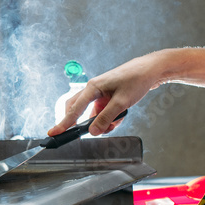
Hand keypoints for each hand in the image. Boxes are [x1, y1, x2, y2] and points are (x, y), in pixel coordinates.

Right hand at [48, 52, 168, 136]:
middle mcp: (93, 90)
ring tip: (114, 123)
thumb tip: (92, 131)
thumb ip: (106, 118)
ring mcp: (100, 94)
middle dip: (82, 123)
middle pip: (78, 110)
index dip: (64, 123)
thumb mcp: (122, 102)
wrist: (150, 70)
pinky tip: (119, 117)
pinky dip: (109, 118)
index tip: (53, 132)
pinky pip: (102, 112)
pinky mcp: (107, 97)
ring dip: (101, 122)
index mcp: (92, 87)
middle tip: (82, 134)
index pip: (74, 109)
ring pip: (92, 114)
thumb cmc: (136, 80)